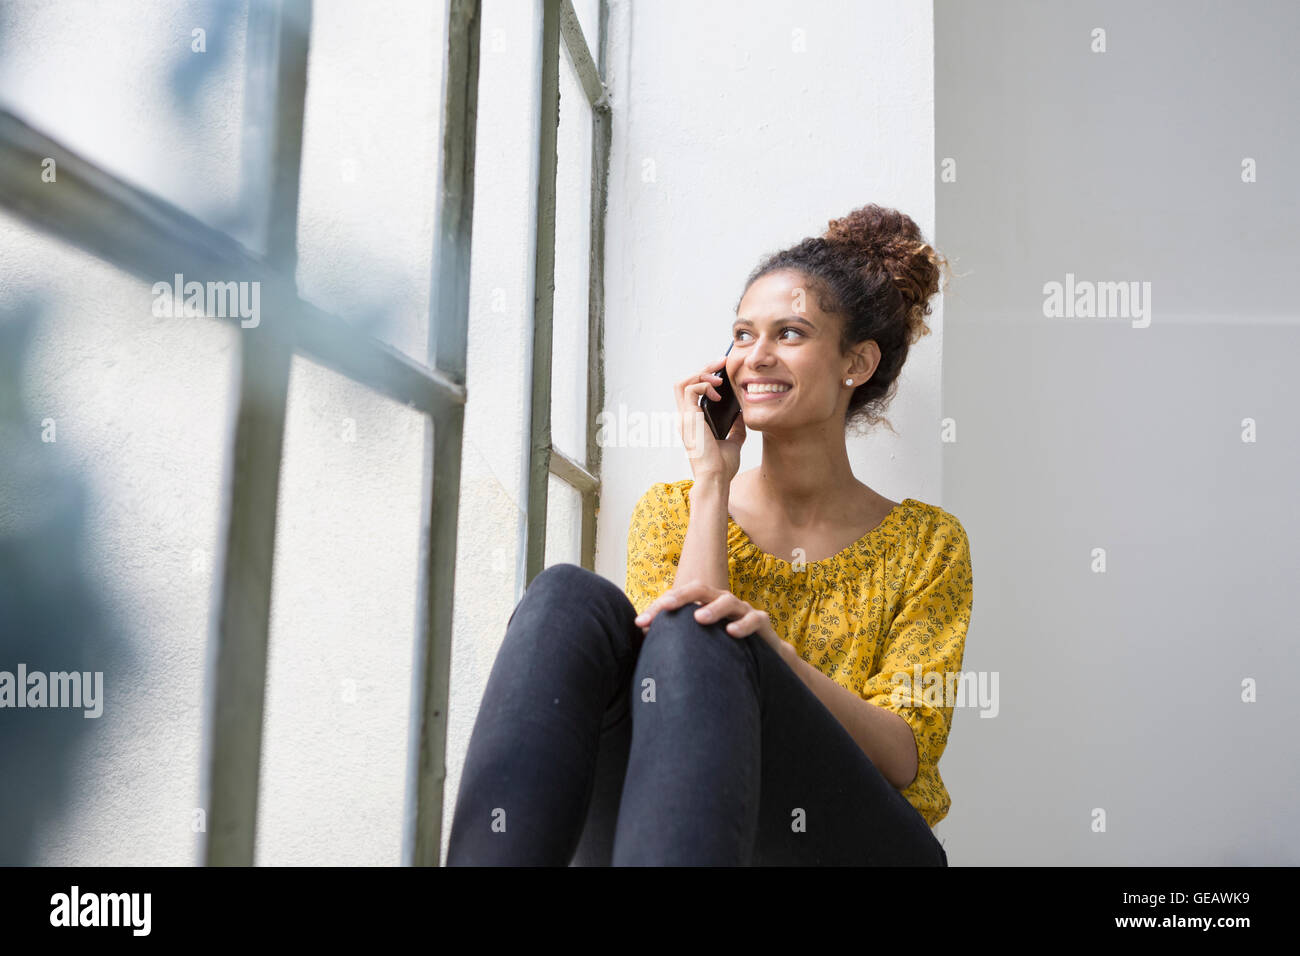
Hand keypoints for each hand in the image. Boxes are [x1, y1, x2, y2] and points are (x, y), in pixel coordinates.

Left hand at [633, 580, 790, 660]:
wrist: (764, 654)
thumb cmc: (725, 644)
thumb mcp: (699, 638)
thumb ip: (675, 635)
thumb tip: (642, 634)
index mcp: (704, 603)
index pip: (678, 599)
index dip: (658, 608)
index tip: (640, 623)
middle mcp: (721, 601)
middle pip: (701, 589)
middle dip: (682, 596)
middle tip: (666, 606)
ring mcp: (742, 610)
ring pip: (727, 600)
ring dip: (713, 608)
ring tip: (699, 618)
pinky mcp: (761, 622)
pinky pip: (753, 619)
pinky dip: (742, 624)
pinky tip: (731, 632)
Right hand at [674, 355, 745, 483]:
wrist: (716, 479)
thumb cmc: (721, 466)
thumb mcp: (733, 441)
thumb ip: (735, 427)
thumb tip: (743, 413)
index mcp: (693, 423)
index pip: (691, 393)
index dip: (705, 379)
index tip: (722, 373)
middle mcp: (685, 418)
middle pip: (685, 383)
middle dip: (704, 368)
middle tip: (722, 361)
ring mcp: (685, 418)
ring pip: (684, 383)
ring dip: (702, 374)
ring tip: (720, 376)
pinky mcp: (689, 418)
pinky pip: (690, 390)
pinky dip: (704, 385)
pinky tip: (719, 392)